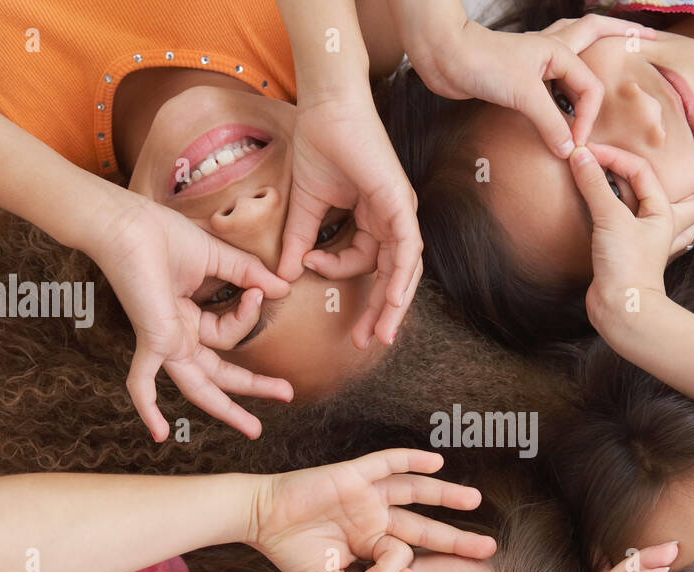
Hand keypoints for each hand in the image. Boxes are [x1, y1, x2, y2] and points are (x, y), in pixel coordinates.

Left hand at [84, 191, 293, 440]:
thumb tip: (283, 289)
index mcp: (188, 318)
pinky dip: (148, 408)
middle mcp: (177, 334)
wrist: (129, 224)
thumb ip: (250, 275)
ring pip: (197, 386)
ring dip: (226, 409)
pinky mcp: (151, 339)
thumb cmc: (163, 235)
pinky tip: (158, 435)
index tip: (262, 291)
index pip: (230, 334)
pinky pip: (143, 381)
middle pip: (219, 373)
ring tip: (254, 429)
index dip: (251, 315)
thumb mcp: (219, 258)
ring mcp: (164, 341)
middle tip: (286, 394)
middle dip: (254, 387)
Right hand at [247, 449, 495, 571]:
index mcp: (370, 541)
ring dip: (445, 494)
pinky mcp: (354, 474)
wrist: (260, 520)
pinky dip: (411, 460)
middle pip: (424, 525)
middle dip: (455, 537)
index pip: (401, 557)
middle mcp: (374, 516)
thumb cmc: (291, 549)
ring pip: (415, 491)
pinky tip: (436, 460)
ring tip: (474, 501)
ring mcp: (367, 494)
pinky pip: (387, 463)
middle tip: (487, 548)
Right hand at [276, 93, 422, 347]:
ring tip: (381, 334)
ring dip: (393, 304)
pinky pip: (407, 247)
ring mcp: (399, 210)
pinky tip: (394, 301)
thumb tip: (286, 276)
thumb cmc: (319, 145)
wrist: (326, 107)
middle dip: (379, 311)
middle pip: (392, 275)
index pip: (362, 260)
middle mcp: (392, 217)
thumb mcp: (305, 205)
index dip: (335, 272)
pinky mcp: (400, 202)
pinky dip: (402, 275)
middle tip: (366, 342)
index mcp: (374, 217)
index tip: (306, 265)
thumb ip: (299, 241)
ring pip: (404, 268)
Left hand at [405, 15, 653, 155]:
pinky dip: (564, 75)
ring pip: (574, 46)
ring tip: (613, 46)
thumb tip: (570, 150)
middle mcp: (550, 52)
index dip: (586, 119)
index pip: (589, 89)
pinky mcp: (518, 76)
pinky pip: (551, 74)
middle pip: (594, 32)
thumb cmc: (481, 63)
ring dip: (594, 44)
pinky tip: (565, 85)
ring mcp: (534, 62)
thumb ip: (550, 123)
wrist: (443, 56)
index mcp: (558, 52)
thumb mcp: (523, 95)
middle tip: (648, 37)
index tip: (576, 143)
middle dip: (621, 33)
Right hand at [568, 143, 693, 330]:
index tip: (587, 153)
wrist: (621, 309)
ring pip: (683, 216)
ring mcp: (655, 242)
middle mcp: (666, 226)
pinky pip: (659, 232)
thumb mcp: (610, 219)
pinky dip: (661, 222)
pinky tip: (661, 221)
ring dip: (691, 200)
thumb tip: (581, 156)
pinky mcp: (639, 255)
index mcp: (665, 213)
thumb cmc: (625, 266)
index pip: (640, 171)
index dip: (613, 157)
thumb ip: (596, 185)